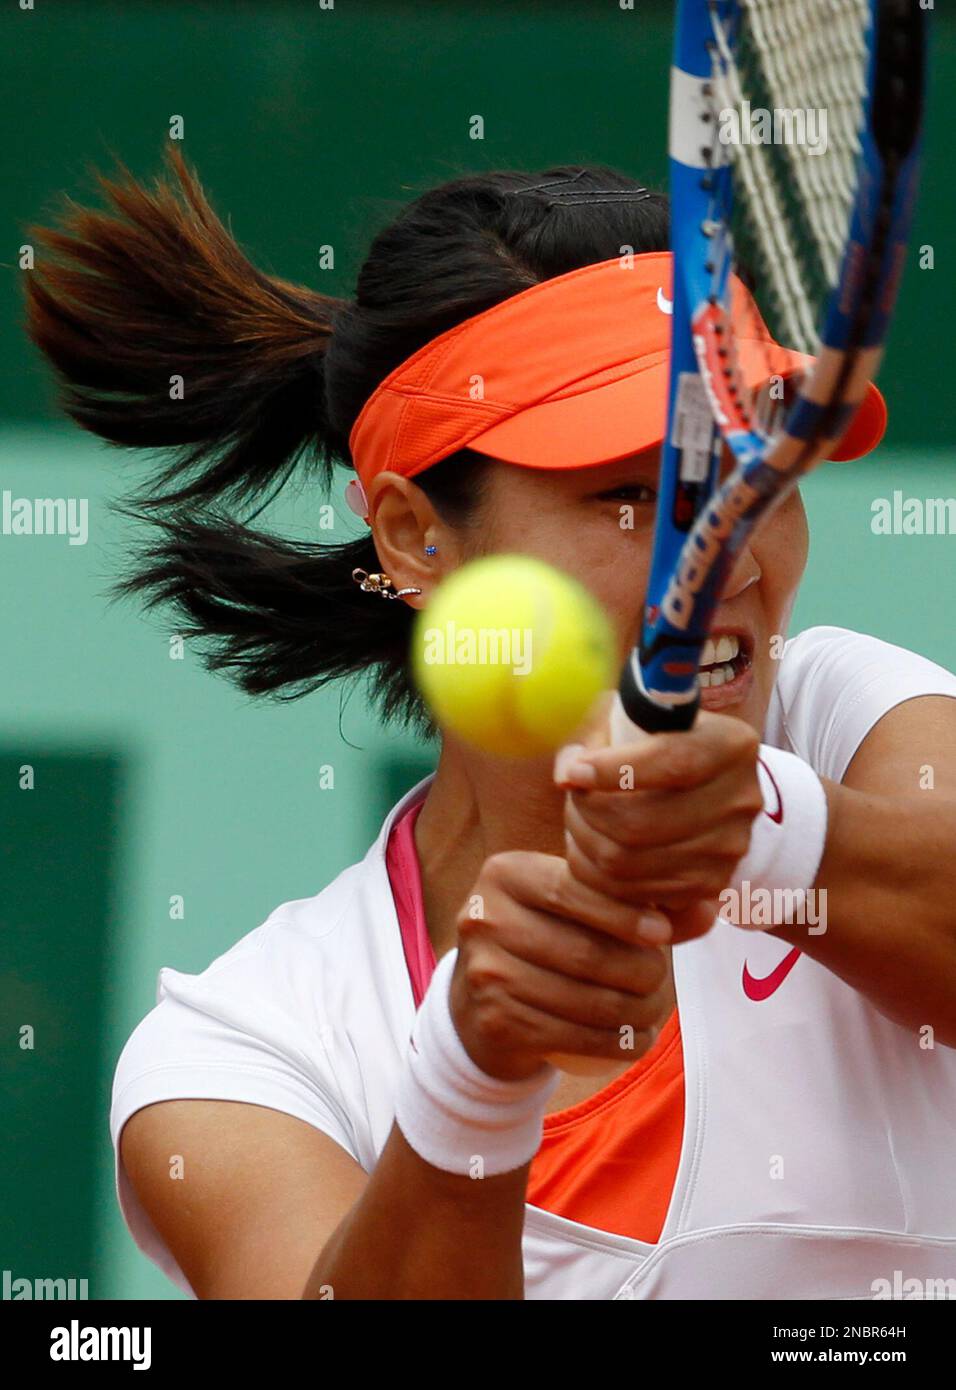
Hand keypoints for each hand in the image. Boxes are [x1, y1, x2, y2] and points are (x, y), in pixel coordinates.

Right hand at [449, 851, 674, 1081]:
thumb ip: (640, 903)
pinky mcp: (494, 1020)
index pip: (574, 890)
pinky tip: (637, 1040)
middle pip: (583, 950)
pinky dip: (615, 1042)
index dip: (624, 914)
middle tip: (663, 979)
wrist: (481, 999)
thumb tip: (707, 909)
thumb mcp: (577, 907)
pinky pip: (571, 1036)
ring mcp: (485, 972)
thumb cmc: (546, 937)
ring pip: (582, 999)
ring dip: (634, 1012)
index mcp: (506, 874)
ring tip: (655, 1011)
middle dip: (639, 970)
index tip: (663, 935)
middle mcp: (485, 918)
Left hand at [554, 705, 762, 937]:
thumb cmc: (656, 742)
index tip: (574, 773)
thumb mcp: (632, 720)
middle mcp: (740, 799)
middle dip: (587, 811)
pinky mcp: (710, 884)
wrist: (705, 785)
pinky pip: (633, 892)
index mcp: (730, 744)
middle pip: (642, 824)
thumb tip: (566, 776)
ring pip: (628, 863)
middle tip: (571, 796)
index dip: (614, 771)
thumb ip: (598, 737)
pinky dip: (598, 874)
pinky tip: (593, 846)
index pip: (672, 763)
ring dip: (585, 843)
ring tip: (578, 819)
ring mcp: (729, 848)